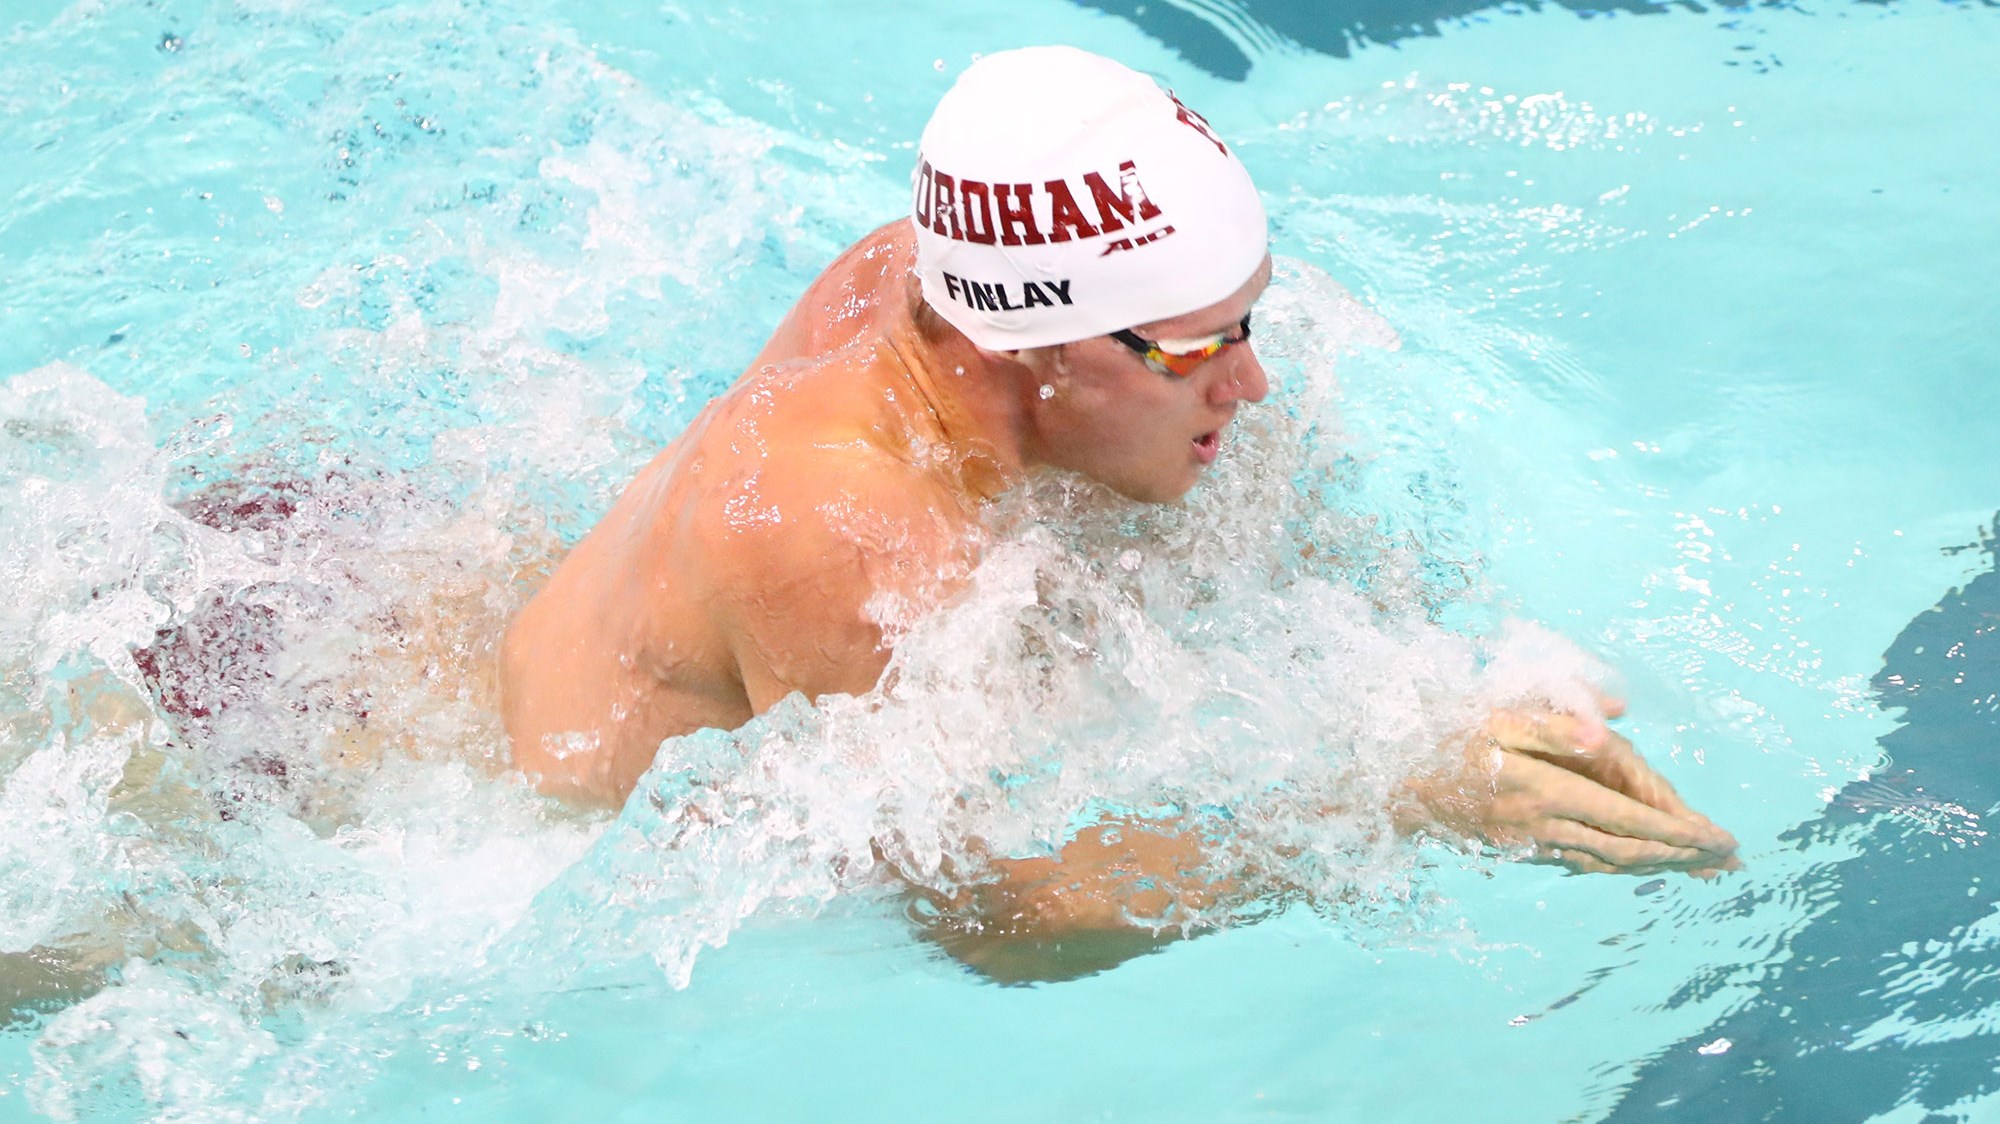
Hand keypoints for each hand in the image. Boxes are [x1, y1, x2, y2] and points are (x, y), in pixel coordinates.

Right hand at [1410, 699, 1739, 875]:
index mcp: (1547, 790)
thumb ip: (1556, 721)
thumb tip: (1611, 722)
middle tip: (1727, 864)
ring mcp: (1531, 843)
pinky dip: (1618, 866)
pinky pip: (1581, 863)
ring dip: (1656, 866)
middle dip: (1681, 855)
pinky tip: (1634, 863)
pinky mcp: (1519, 849)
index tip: (1721, 839)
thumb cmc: (1445, 737)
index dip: (1679, 831)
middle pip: (1627, 848)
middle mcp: (1545, 825)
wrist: (1393, 784)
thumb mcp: (1498, 716)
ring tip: (1696, 869)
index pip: (1628, 817)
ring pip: (1608, 862)